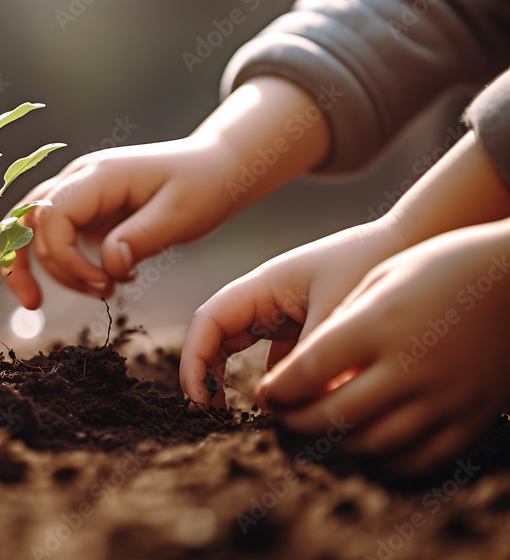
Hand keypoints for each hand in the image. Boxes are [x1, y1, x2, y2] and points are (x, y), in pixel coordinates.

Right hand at [5, 76, 330, 309]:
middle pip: (24, 222)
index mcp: (97, 175)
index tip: (103, 284)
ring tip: (105, 291)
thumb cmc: (202, 184)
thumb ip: (141, 239)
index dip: (64, 257)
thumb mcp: (181, 214)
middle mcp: (78, 180)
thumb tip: (108, 266)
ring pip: (35, 235)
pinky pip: (59, 243)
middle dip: (23, 266)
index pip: (50, 215)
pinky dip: (73, 269)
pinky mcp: (86, 213)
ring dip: (58, 273)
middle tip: (39, 305)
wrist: (216, 167)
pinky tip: (111, 280)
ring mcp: (78, 196)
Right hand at [179, 221, 406, 407]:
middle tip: (207, 415)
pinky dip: (272, 381)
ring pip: (239, 349)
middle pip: (215, 337)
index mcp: (263, 285)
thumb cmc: (374, 263)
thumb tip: (287, 409)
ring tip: (231, 414)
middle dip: (204, 375)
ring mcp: (281, 311)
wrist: (414, 238)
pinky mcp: (301, 325)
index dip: (194, 361)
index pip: (208, 321)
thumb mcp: (340, 315)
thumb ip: (311, 361)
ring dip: (230, 379)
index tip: (198, 399)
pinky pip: (273, 358)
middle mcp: (264, 298)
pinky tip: (287, 407)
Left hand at [258, 220, 509, 474]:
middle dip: (296, 421)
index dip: (278, 391)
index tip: (265, 394)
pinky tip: (366, 443)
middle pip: (333, 415)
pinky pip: (417, 459)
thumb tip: (300, 368)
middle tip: (282, 416)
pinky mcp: (471, 418)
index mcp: (380, 324)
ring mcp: (444, 397)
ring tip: (317, 429)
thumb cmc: (443, 266)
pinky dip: (383, 459)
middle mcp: (411, 367)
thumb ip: (341, 323)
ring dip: (334, 443)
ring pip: (371, 444)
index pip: (309, 372)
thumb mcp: (383, 278)